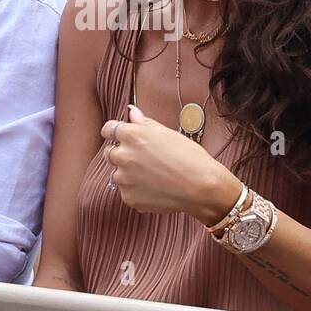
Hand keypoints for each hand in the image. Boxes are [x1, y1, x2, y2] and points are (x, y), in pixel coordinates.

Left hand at [100, 104, 242, 223]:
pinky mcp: (129, 198)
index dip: (115, 132)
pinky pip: (127, 192)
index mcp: (132, 136)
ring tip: (154, 176)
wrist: (201, 187)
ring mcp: (124, 179)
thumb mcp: (167, 133)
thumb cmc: (189, 157)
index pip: (108, 129)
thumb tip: (131, 112)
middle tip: (144, 158)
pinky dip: (137, 190)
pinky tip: (156, 188)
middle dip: (122, 153)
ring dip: (129, 174)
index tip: (121, 136)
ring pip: (119, 174)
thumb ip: (144, 123)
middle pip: (110, 152)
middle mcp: (123, 156)